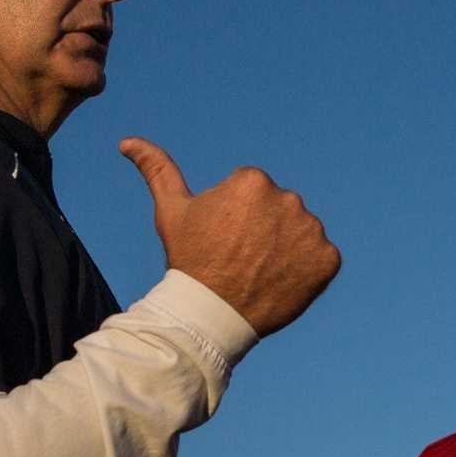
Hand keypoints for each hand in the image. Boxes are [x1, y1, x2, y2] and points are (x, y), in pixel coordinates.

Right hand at [120, 137, 339, 335]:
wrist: (211, 314)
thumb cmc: (188, 261)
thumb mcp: (171, 211)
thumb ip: (157, 170)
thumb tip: (127, 142)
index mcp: (252, 181)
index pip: (253, 195)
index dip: (236, 220)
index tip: (224, 241)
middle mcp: (287, 198)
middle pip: (279, 212)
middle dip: (264, 231)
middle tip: (241, 260)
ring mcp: (311, 230)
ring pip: (300, 234)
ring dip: (286, 249)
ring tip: (261, 272)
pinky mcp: (328, 259)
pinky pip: (322, 259)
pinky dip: (307, 271)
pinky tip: (282, 282)